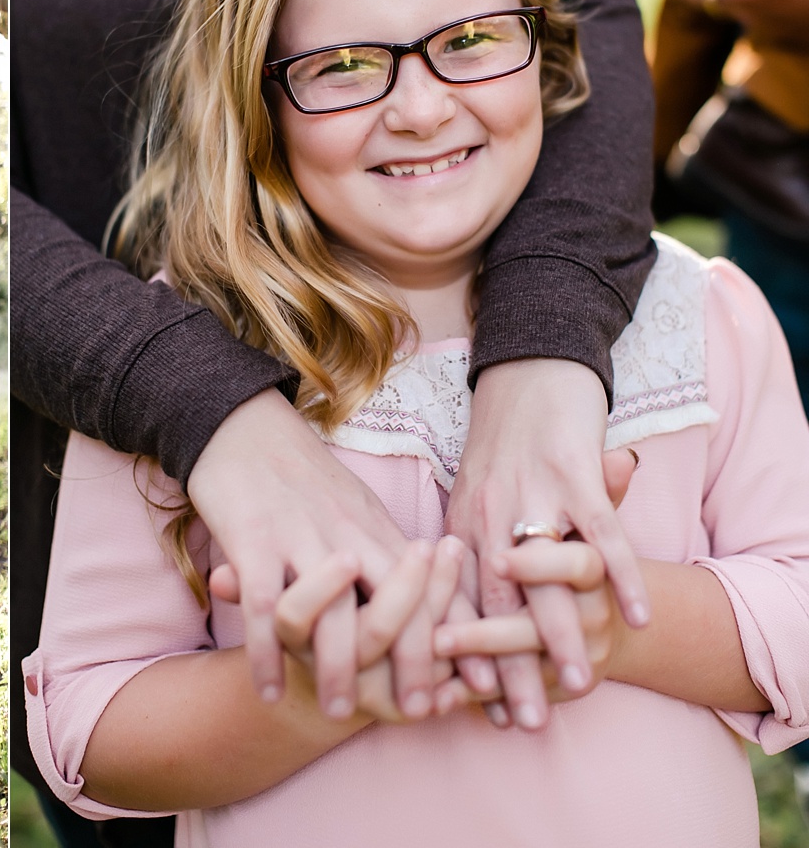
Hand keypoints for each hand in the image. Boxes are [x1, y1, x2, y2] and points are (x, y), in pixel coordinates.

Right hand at [188, 390, 455, 720]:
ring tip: (337, 710)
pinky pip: (264, 609)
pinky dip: (266, 656)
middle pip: (393, 607)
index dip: (447, 640)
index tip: (464, 685)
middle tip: (413, 711)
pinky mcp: (253, 540)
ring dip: (336, 670)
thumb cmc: (298, 472)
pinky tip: (268, 690)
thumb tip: (425, 597)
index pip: (427, 591)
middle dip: (408, 666)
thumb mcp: (354, 508)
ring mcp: (299, 539)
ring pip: (332, 616)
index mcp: (375, 529)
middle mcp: (346, 536)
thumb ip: (382, 553)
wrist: (239, 422)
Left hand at [444, 361, 646, 730]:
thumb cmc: (499, 441)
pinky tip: (637, 613)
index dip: (464, 657)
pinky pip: (601, 531)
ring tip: (577, 683)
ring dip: (562, 632)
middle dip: (509, 664)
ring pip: (546, 578)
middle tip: (523, 720)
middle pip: (497, 601)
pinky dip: (620, 573)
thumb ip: (467, 552)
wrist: (527, 366)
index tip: (468, 708)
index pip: (458, 603)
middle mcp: (488, 511)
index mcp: (459, 521)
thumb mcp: (469, 497)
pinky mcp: (575, 473)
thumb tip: (450, 617)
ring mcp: (533, 493)